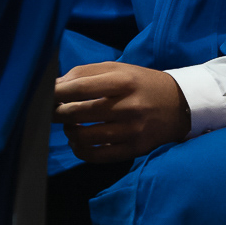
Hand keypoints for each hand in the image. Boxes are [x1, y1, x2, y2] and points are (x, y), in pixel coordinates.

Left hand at [54, 61, 190, 162]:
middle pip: (77, 113)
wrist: (182, 104)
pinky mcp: (136, 148)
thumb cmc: (140, 82)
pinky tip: (78, 142)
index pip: (78, 88)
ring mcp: (133, 130)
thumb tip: (54, 85)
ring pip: (85, 137)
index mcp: (122, 81)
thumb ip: (83, 73)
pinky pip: (99, 156)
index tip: (43, 95)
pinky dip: (81, 150)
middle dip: (56, 113)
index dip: (54, 93)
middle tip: (52, 111)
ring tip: (69, 125)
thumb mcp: (116, 68)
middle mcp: (128, 106)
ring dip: (69, 131)